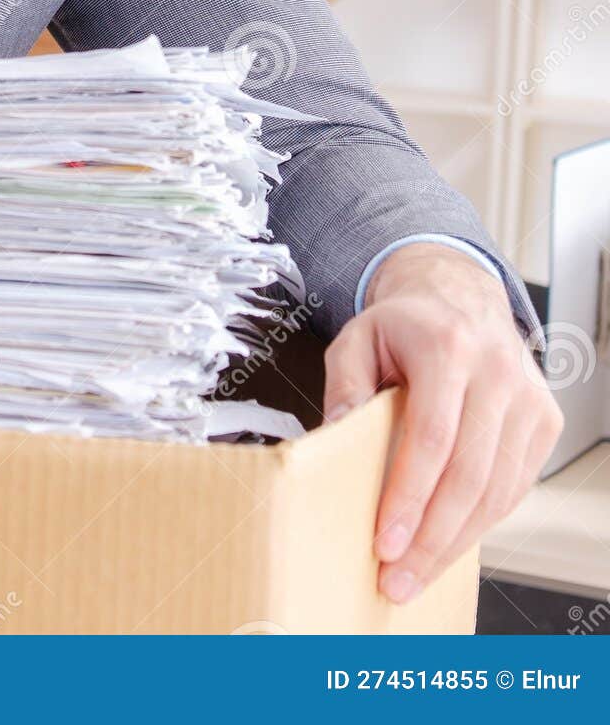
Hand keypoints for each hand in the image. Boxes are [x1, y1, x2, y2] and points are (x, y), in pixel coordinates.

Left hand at [322, 242, 561, 603]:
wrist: (459, 300)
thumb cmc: (402, 326)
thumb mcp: (357, 338)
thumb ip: (344, 384)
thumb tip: (335, 434)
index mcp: (448, 347)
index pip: (431, 437)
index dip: (409, 496)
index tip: (385, 542)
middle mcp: (498, 374)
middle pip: (468, 474)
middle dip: (431, 537)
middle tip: (397, 578)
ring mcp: (529, 400)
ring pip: (497, 490)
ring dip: (456, 543)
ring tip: (417, 575)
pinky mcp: (544, 422)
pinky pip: (514, 487)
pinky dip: (481, 523)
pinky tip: (449, 545)